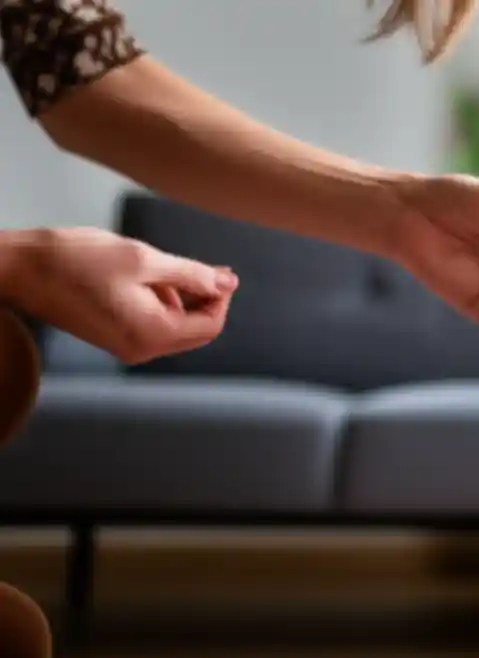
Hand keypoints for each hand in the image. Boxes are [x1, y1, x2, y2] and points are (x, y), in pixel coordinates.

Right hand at [0, 227, 237, 363]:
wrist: (21, 268)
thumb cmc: (78, 259)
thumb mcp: (143, 260)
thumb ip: (193, 274)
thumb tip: (230, 282)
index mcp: (153, 334)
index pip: (211, 325)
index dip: (221, 297)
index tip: (217, 271)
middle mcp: (142, 350)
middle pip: (196, 331)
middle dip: (203, 299)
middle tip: (195, 266)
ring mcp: (126, 346)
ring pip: (175, 326)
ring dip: (179, 298)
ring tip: (156, 267)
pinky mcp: (113, 337)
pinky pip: (152, 324)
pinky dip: (159, 302)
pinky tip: (142, 277)